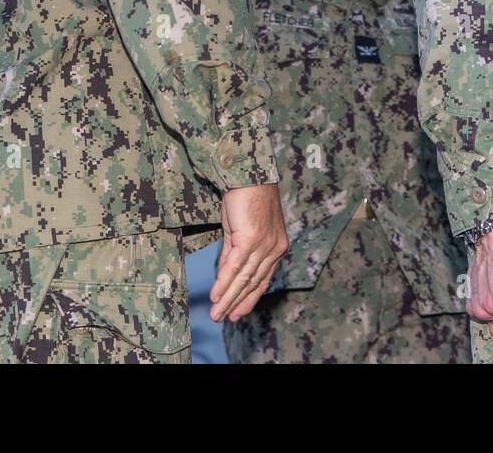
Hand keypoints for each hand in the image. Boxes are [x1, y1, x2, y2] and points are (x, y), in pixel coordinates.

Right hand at [210, 183, 287, 321]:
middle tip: (226, 318)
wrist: (248, 174)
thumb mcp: (240, 228)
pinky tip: (216, 295)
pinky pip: (235, 267)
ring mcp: (264, 245)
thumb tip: (225, 273)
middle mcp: (274, 248)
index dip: (250, 296)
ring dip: (228, 298)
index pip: (263, 278)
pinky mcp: (251, 239)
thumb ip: (234, 251)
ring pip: (244, 279)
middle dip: (239, 302)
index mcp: (276, 245)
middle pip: (254, 282)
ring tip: (217, 314)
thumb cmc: (245, 196)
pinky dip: (225, 283)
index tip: (239, 311)